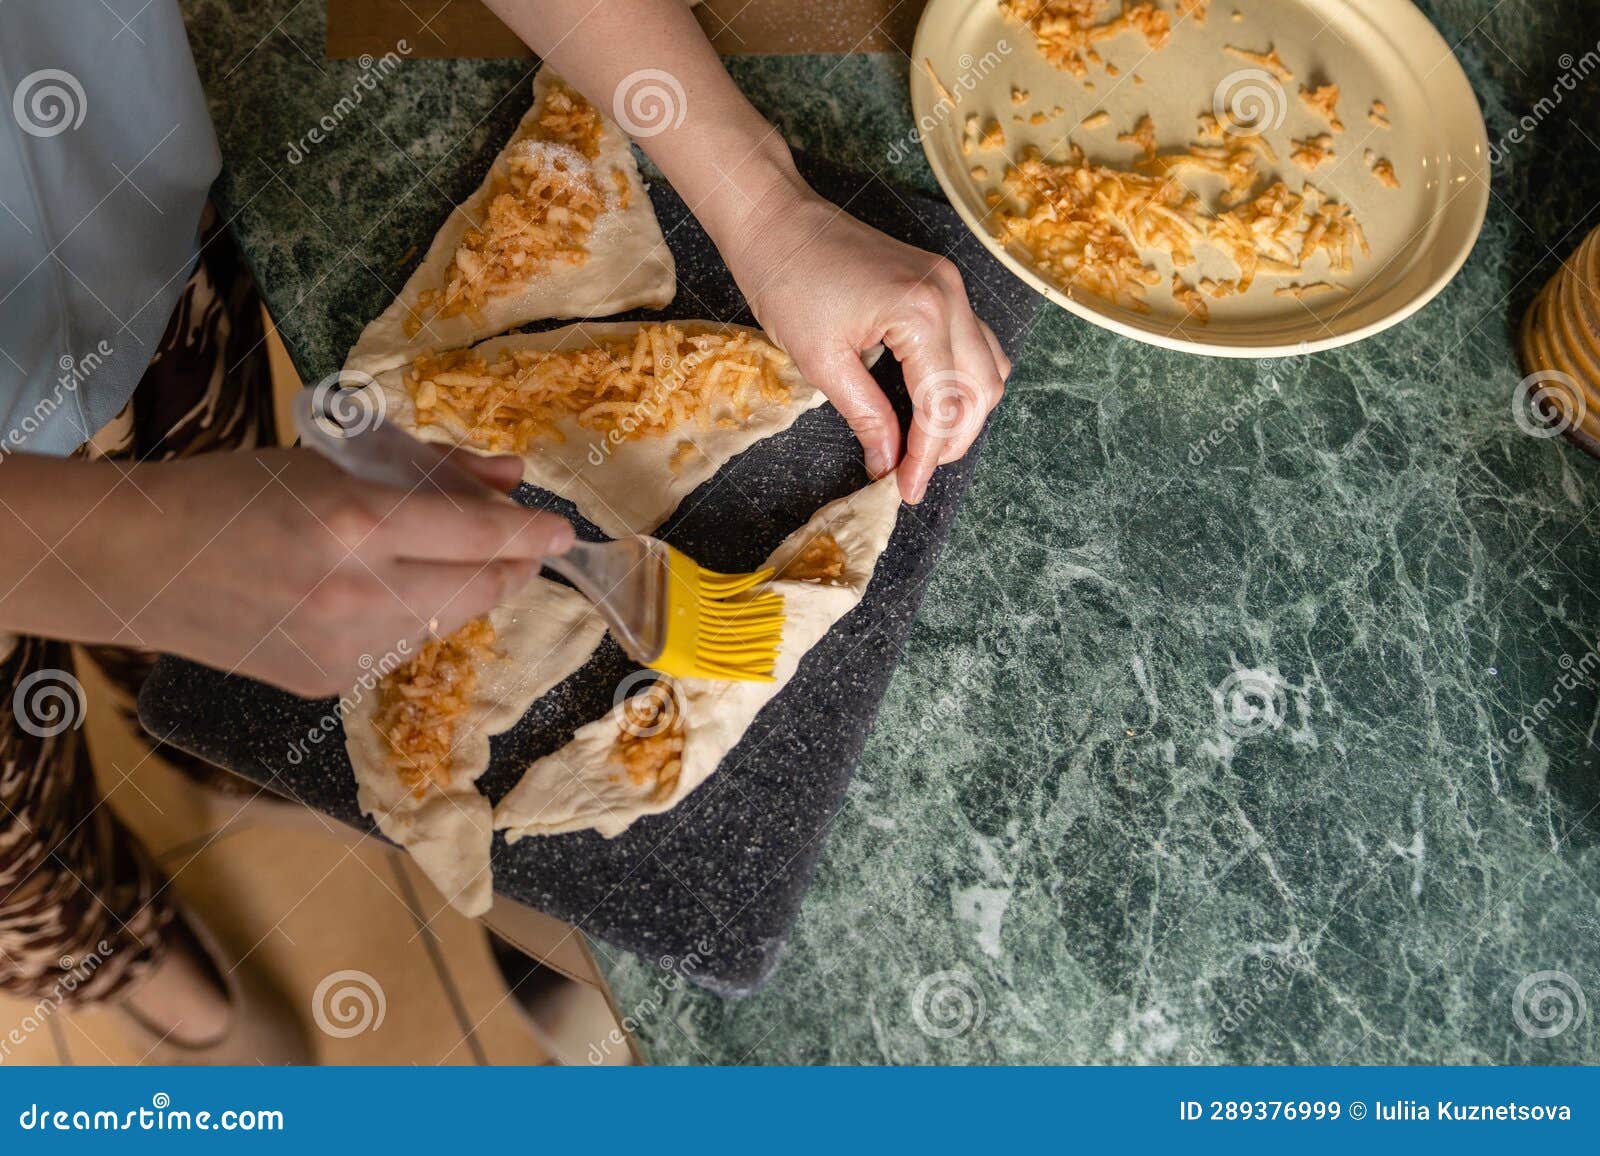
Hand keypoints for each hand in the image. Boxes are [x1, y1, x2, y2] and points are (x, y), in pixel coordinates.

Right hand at [7, 448, 572, 696]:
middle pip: (480, 590)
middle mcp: (359, 594)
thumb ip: (431, 473)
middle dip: (514, 567)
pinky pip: (402, 647)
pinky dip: (413, 617)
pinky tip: (385, 592)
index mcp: (357, 524)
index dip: (532, 533)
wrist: (139, 564)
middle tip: (525, 545)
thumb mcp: (334, 463)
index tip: (563, 531)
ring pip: (447, 622)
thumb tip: (509, 480)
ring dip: (464, 591)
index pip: (478, 533)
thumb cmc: (233, 493)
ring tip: (446, 559)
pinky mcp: (330, 682)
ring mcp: (345, 648)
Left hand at [723, 175, 1011, 502]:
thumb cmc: (787, 282)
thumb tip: (887, 462)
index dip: (926, 457)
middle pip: (980, 390)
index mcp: (920, 313)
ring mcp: (952, 285)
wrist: (777, 221)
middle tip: (914, 473)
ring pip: (988, 366)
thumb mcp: (822, 361)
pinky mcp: (943, 283)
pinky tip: (931, 403)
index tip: (906, 490)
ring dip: (965, 411)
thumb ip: (866, 415)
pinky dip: (963, 379)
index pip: (942, 405)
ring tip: (925, 444)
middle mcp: (950, 296)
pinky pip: (975, 341)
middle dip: (952, 441)